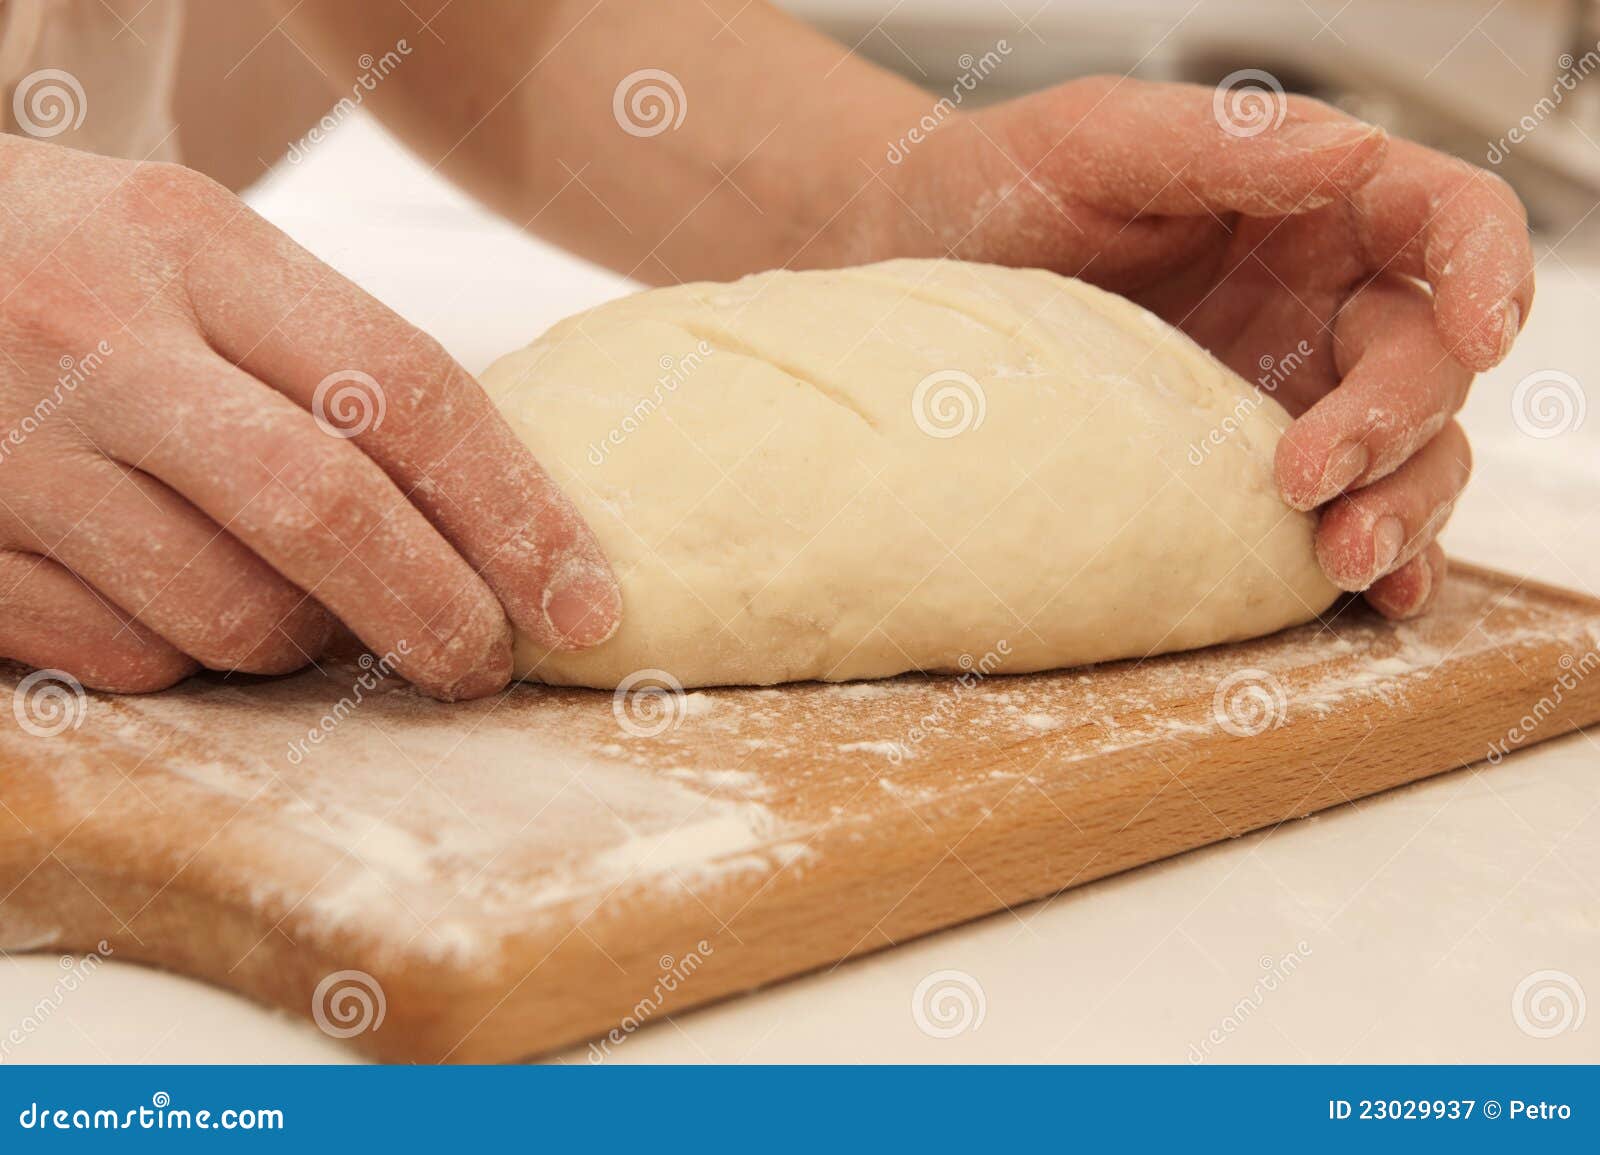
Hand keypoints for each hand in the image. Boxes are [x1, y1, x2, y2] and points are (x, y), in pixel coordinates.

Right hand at [0, 135, 619, 698]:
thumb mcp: (207, 257)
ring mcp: (13, 456)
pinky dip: (186, 657)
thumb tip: (503, 519)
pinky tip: (179, 602)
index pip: (406, 391)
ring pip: (229, 617)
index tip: (583, 599)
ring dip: (303, 644)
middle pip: (324, 516)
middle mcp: (99, 342)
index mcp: (195, 243)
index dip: (517, 514)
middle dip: (436, 615)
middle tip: (482, 663)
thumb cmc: (80, 267)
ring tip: (306, 609)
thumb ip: (338, 363)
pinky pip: (129, 663)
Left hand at [880, 75, 1532, 618]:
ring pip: (1405, 456)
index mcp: (1315, 207)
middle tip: (1311, 475)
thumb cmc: (1003, 186)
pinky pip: (1338, 517)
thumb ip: (1222, 146)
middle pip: (1425, 364)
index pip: (1445, 222)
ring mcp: (1288, 394)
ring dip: (1397, 511)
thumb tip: (1350, 154)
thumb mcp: (1096, 140)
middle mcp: (1319, 303)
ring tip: (1339, 559)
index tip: (1484, 326)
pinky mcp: (1241, 472)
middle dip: (1395, 425)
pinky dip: (1371, 559)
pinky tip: (1360, 594)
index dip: (1488, 269)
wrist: (914, 261)